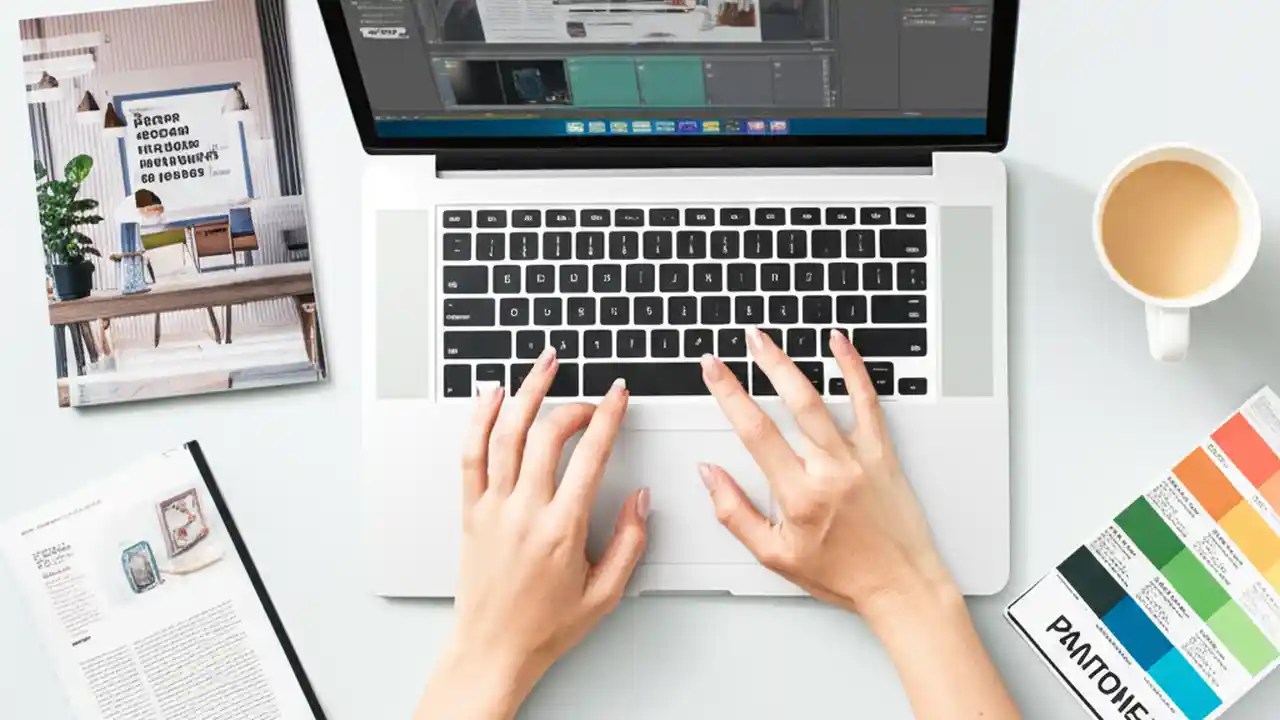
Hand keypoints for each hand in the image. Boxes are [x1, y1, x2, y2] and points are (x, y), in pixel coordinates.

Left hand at [416, 349, 648, 719]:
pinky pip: (471, 454)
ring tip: (544, 365)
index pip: (590, 456)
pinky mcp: (470, 511)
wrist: (492, 649)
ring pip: (506, 433)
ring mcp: (493, 507)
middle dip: (573, 405)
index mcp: (561, 529)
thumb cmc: (545, 626)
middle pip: (547, 435)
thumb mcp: (605, 593)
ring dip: (526, 392)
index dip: (608, 417)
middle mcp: (524, 511)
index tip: (618, 397)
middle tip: (591, 399)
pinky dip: (479, 419)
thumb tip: (641, 500)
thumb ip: (629, 543)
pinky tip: (491, 396)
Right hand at [699, 330, 1018, 718]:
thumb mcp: (774, 555)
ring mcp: (858, 459)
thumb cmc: (842, 575)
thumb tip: (710, 473)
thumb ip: (734, 512)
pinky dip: (855, 369)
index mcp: (798, 496)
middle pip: (789, 405)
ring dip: (793, 365)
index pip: (754, 433)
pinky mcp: (882, 453)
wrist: (901, 586)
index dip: (729, 395)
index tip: (713, 371)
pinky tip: (841, 344)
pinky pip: (868, 402)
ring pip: (821, 400)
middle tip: (745, 341)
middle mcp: (829, 471)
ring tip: (772, 341)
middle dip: (762, 366)